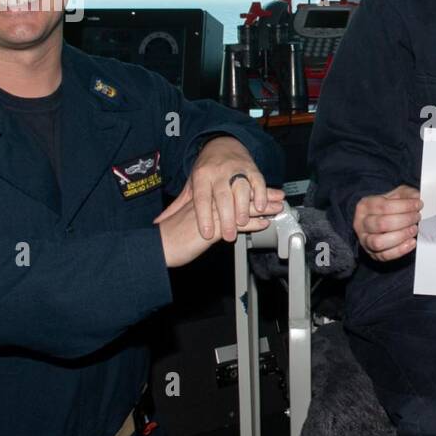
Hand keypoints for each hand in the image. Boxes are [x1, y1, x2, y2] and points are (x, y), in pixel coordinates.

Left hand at [154, 136, 283, 242]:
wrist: (223, 144)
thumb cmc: (206, 169)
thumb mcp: (191, 185)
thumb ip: (178, 206)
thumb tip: (158, 223)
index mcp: (201, 176)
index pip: (201, 198)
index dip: (204, 216)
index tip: (206, 233)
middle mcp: (219, 172)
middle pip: (222, 196)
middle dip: (226, 217)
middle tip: (228, 236)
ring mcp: (237, 169)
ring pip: (241, 189)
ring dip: (243, 207)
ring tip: (242, 224)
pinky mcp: (252, 169)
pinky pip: (257, 181)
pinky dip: (261, 194)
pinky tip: (261, 207)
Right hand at [159, 197, 273, 267]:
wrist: (157, 246)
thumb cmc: (172, 237)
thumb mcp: (191, 222)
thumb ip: (205, 216)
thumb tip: (218, 218)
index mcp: (204, 200)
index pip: (232, 192)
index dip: (250, 191)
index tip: (265, 190)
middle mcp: (208, 205)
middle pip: (240, 198)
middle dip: (261, 197)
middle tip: (279, 196)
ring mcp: (209, 217)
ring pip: (241, 208)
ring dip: (261, 208)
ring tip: (277, 207)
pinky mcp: (210, 232)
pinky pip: (234, 226)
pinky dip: (251, 225)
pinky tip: (263, 224)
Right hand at [353, 185, 422, 261]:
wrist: (380, 222)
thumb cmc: (388, 208)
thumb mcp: (396, 195)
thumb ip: (407, 194)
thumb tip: (417, 198)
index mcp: (365, 206)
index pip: (384, 205)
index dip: (404, 205)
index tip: (418, 205)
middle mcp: (361, 223)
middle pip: (381, 223)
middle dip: (404, 220)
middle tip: (417, 217)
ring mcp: (365, 240)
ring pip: (379, 242)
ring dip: (401, 236)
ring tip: (414, 229)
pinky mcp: (372, 254)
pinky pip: (385, 255)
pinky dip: (400, 250)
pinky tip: (411, 242)